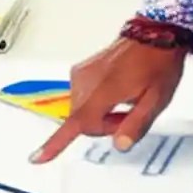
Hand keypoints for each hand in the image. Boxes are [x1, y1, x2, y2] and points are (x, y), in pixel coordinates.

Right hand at [30, 38, 184, 162]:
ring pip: (83, 111)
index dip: (56, 145)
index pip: (77, 124)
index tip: (36, 158)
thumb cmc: (157, 65)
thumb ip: (137, 125)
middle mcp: (86, 82)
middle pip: (85, 122)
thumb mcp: (156, 100)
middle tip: (131, 111)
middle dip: (105, 125)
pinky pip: (81, 97)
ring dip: (101, 113)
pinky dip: (96, 102)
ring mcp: (81, 74)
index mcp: (103, 92)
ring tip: (125, 98)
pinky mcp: (81, 70)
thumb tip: (120, 145)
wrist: (153, 34)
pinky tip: (114, 90)